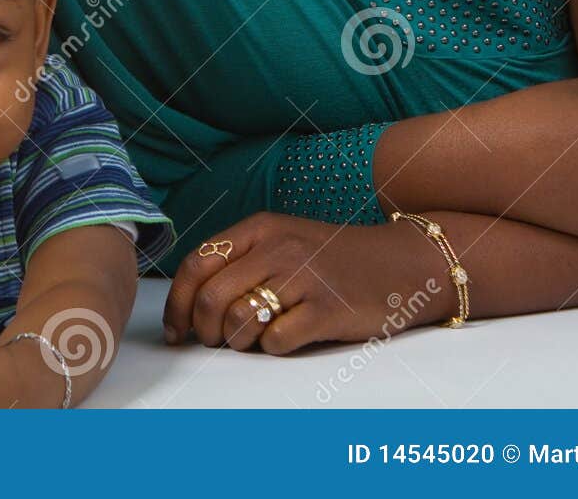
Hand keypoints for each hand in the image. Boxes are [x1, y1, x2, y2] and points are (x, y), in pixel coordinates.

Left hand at [162, 212, 451, 354]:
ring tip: (253, 340)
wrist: (401, 265)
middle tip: (216, 341)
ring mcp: (304, 278)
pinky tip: (286, 338)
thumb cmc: (332, 260)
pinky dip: (271, 349)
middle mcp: (278, 249)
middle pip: (212, 298)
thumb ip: (239, 262)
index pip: (197, 265)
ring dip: (237, 342)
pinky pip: (276, 340)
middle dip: (205, 330)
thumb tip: (190, 303)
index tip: (177, 331)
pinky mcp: (328, 310)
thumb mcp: (282, 242)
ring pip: (240, 320)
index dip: (178, 303)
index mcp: (259, 228)